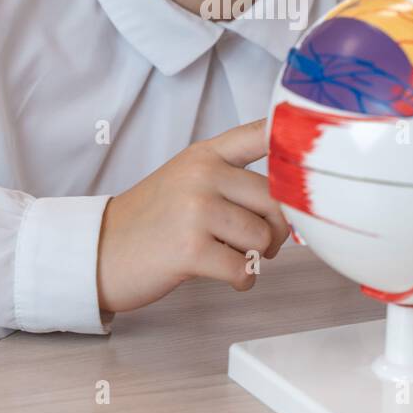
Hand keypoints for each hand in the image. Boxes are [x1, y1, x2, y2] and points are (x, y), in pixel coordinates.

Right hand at [95, 118, 289, 313]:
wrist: (98, 250)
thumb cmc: (150, 221)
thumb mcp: (185, 179)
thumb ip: (230, 177)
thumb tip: (289, 198)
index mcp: (204, 154)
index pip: (258, 133)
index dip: (290, 134)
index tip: (315, 138)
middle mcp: (202, 175)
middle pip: (275, 200)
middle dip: (276, 230)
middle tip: (256, 243)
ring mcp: (195, 210)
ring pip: (263, 237)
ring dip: (256, 257)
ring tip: (232, 257)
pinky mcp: (190, 249)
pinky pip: (245, 269)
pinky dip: (242, 279)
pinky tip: (226, 275)